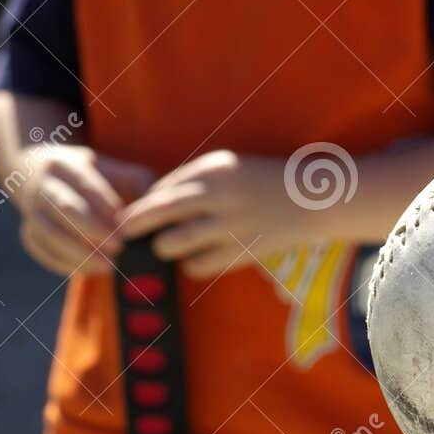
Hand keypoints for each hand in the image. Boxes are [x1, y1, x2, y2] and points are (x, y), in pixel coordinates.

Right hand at [17, 146, 154, 276]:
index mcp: (64, 164)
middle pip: (64, 209)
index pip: (84, 183)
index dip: (104, 204)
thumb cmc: (90, 174)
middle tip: (119, 249)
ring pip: (48, 234)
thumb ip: (136, 183)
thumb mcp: (112, 167)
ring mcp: (31, 210)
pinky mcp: (27, 231)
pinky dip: (62, 263)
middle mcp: (43, 186)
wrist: (39, 172)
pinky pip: (40, 250)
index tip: (125, 224)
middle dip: (92, 231)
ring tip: (108, 266)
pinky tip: (87, 270)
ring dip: (78, 253)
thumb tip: (155, 208)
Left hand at [113, 151, 300, 278]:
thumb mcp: (227, 167)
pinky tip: (195, 257)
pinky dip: (188, 264)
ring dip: (162, 246)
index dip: (140, 205)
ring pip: (172, 242)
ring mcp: (230, 225)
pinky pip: (196, 266)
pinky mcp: (240, 253)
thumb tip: (150, 203)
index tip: (126, 216)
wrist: (310, 200)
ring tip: (167, 245)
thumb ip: (191, 182)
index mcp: (214, 169)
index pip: (161, 188)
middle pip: (159, 212)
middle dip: (133, 225)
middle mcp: (220, 194)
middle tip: (123, 234)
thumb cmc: (261, 182)